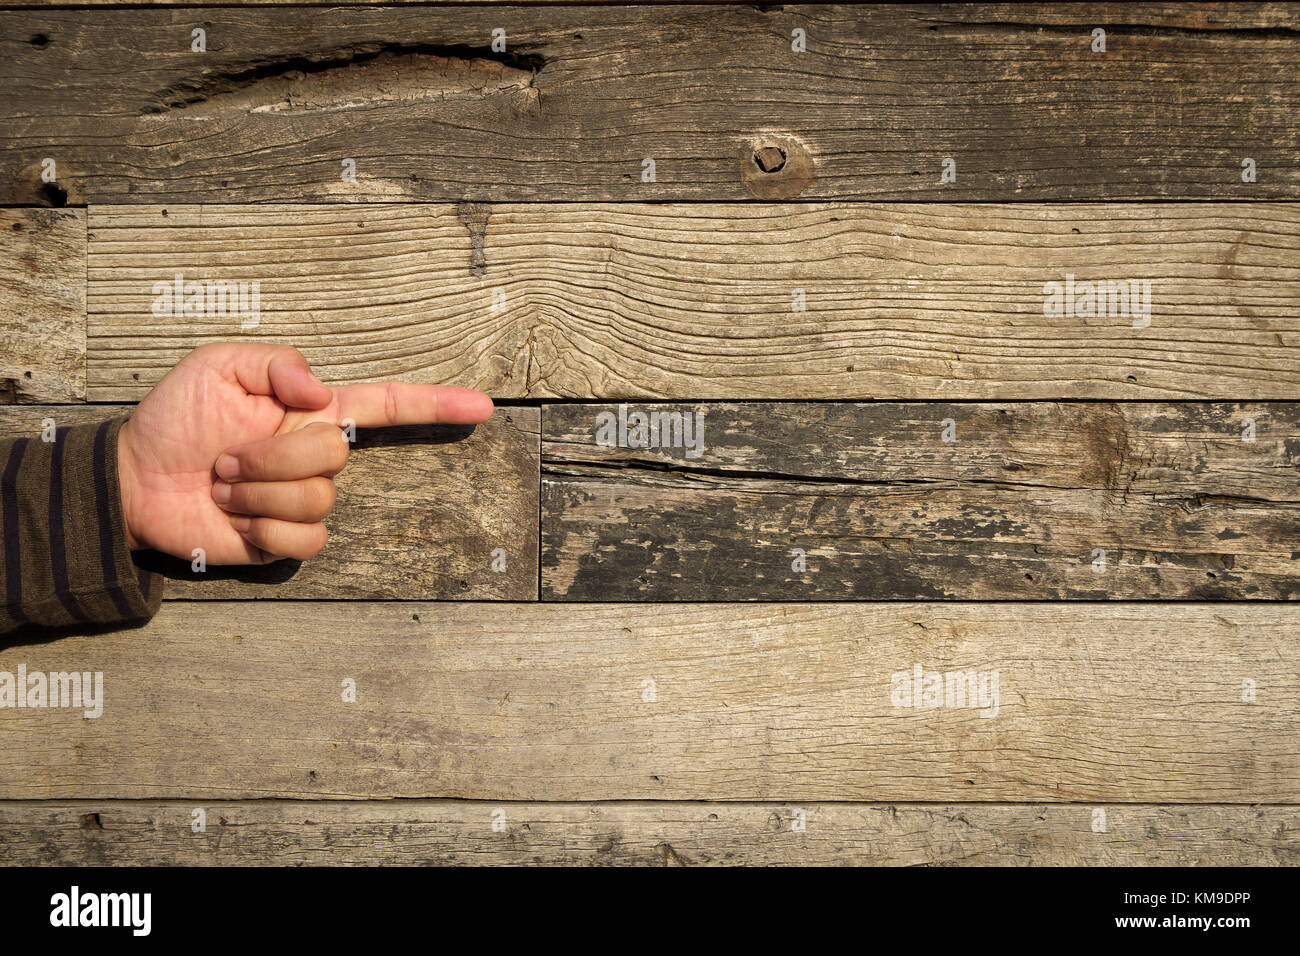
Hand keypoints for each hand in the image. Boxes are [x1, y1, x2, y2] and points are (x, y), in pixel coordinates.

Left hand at [116, 343, 493, 563]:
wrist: (134, 480)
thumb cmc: (174, 419)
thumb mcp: (216, 365)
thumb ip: (275, 362)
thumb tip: (320, 390)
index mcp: (312, 412)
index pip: (388, 406)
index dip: (437, 405)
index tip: (482, 406)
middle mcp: (316, 457)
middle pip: (335, 454)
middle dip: (273, 454)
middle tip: (228, 456)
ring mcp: (304, 501)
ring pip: (317, 498)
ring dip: (257, 492)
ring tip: (224, 485)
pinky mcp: (286, 542)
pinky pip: (304, 538)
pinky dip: (262, 527)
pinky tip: (236, 518)